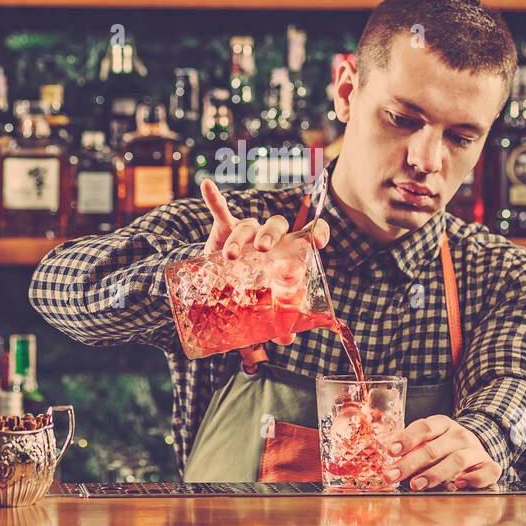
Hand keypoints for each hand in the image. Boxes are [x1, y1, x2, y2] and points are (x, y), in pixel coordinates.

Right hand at [199, 179, 329, 346]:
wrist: (219, 284)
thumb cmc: (249, 292)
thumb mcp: (262, 306)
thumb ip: (273, 320)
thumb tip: (286, 340)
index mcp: (286, 252)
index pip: (307, 233)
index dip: (317, 232)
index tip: (318, 242)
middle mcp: (269, 238)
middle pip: (275, 225)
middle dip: (271, 235)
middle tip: (264, 250)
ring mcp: (246, 233)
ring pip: (247, 224)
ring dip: (240, 237)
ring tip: (231, 256)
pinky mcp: (223, 230)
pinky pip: (220, 212)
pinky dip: (214, 198)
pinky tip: (207, 185)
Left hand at [384, 415, 503, 490]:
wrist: (477, 450)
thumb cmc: (445, 448)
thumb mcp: (429, 442)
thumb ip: (412, 450)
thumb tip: (390, 463)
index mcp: (443, 424)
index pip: (424, 427)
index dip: (406, 439)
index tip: (390, 451)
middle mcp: (460, 435)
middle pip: (434, 448)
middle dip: (410, 463)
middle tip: (393, 475)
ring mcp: (476, 450)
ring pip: (456, 460)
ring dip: (434, 474)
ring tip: (416, 484)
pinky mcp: (489, 466)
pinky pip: (485, 472)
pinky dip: (472, 479)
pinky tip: (458, 484)